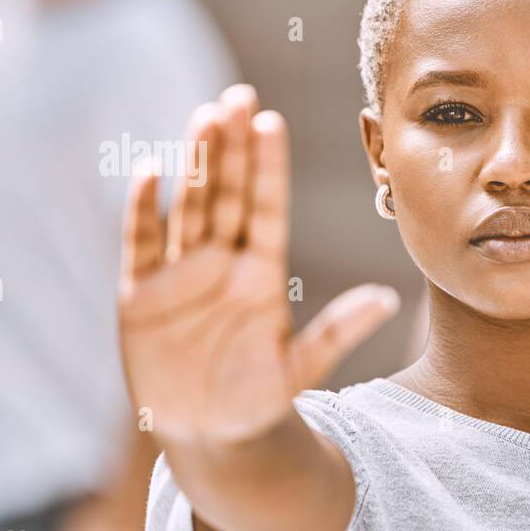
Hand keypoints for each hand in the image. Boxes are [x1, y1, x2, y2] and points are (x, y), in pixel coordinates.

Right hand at [118, 85, 399, 446]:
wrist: (211, 434)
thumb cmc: (259, 398)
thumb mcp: (301, 368)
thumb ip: (338, 332)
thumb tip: (388, 300)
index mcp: (263, 272)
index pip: (267, 208)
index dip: (268, 168)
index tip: (272, 123)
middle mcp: (223, 263)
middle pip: (227, 195)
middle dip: (232, 148)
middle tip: (237, 96)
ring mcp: (181, 274)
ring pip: (188, 207)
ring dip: (194, 164)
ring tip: (203, 117)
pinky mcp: (141, 295)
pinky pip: (142, 244)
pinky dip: (143, 211)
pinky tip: (149, 172)